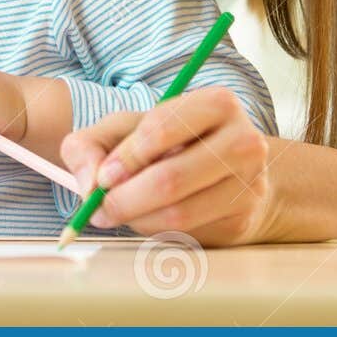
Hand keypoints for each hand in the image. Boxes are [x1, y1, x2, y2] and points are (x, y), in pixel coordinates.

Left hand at [59, 88, 272, 245]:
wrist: (229, 171)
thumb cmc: (169, 144)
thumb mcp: (126, 130)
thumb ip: (91, 144)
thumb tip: (87, 183)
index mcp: (216, 103)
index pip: (162, 127)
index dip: (125, 157)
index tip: (102, 177)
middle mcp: (243, 140)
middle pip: (170, 178)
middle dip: (124, 199)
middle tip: (99, 209)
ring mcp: (249, 182)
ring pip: (178, 213)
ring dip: (137, 219)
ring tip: (120, 213)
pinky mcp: (243, 218)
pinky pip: (189, 233)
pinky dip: (157, 231)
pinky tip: (149, 217)